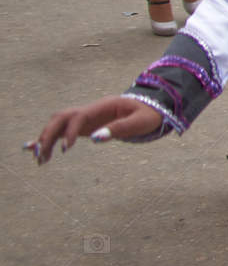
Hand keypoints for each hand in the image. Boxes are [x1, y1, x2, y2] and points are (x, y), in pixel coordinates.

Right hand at [29, 95, 162, 162]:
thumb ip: (120, 128)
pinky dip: (50, 140)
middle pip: (61, 118)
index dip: (70, 131)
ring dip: (46, 139)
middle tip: (42, 154)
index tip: (66, 150)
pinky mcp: (85, 127)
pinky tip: (38, 152)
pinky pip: (63, 131)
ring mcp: (86, 118)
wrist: (152, 108)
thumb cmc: (148, 114)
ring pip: (58, 124)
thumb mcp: (140, 122)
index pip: (79, 116)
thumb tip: (95, 139)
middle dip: (49, 134)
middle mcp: (90, 110)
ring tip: (39, 159)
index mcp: (103, 106)